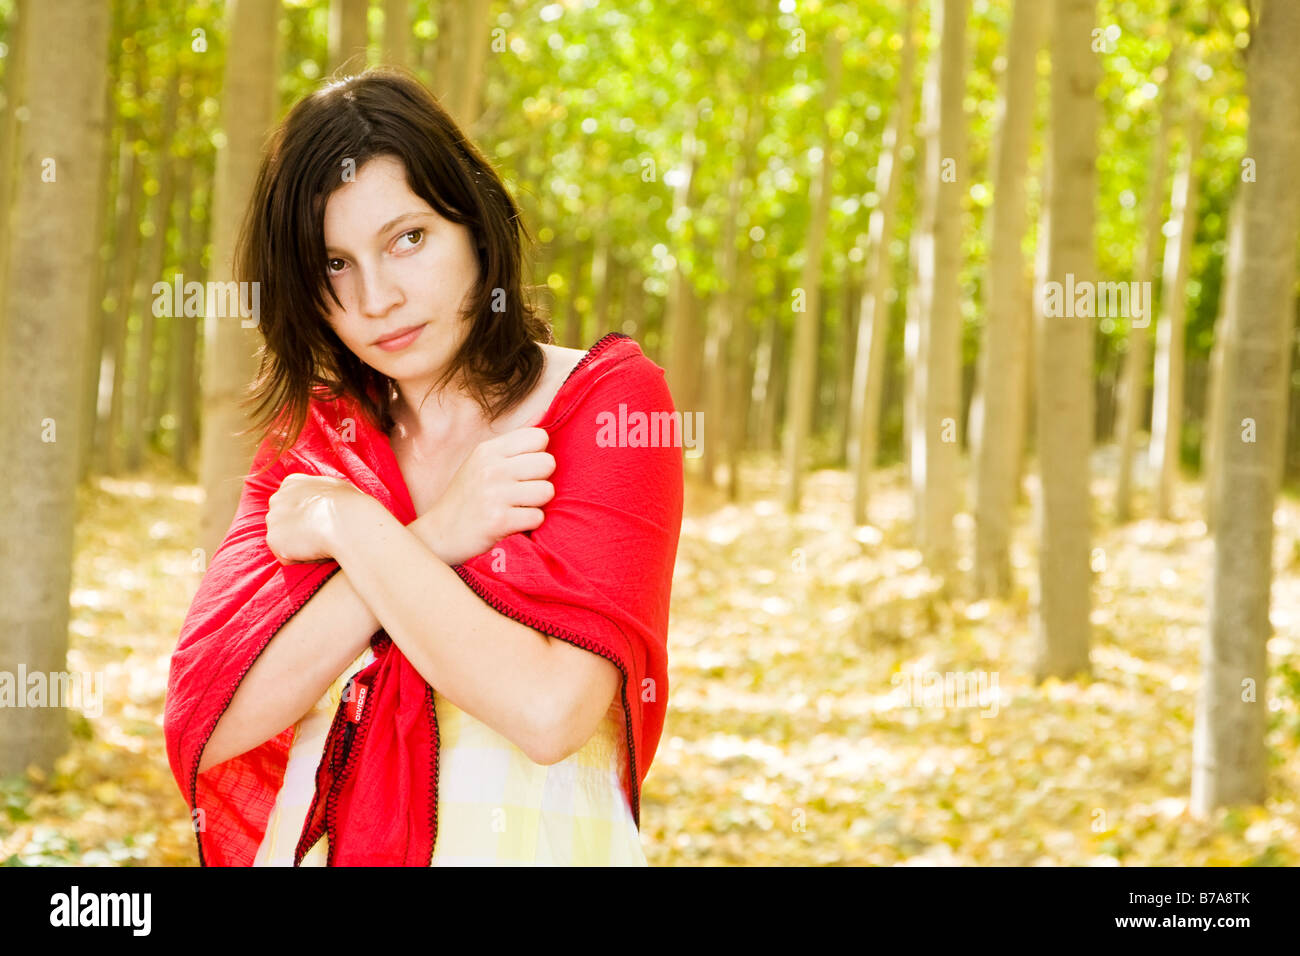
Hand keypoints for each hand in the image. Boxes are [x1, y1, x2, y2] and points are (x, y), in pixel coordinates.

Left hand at [265, 473, 368, 563]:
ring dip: (302, 546)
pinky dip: (302, 559)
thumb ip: (322, 493)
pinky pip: (287, 557)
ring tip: (323, 544)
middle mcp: (278, 498)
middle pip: (286, 523)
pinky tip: (317, 551)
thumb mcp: (336, 488)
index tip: (323, 522)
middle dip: (301, 532)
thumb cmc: (348, 505)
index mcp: (293, 483)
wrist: (345, 520)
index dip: (309, 517)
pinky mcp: (273, 539)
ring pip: (287, 541)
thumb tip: (326, 502)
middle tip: (323, 536)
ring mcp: (273, 518)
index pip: (294, 504)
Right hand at [420, 426, 555, 565]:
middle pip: (548, 463)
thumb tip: (543, 413)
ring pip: (547, 491)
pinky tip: (512, 523)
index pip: (539, 437)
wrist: (440, 534)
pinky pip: (538, 517)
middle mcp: (491, 468)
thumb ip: (514, 441)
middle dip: (540, 479)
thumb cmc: (467, 496)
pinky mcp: (499, 521)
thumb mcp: (482, 461)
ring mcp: (494, 494)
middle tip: (521, 491)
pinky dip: (529, 523)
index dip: (538, 454)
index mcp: (488, 450)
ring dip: (536, 503)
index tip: (524, 469)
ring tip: (517, 507)